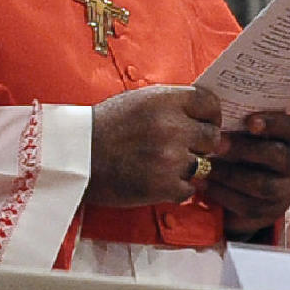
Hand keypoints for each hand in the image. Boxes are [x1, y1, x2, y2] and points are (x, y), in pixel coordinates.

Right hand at [88, 84, 227, 206]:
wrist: (77, 158)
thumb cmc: (105, 127)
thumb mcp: (139, 101)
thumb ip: (171, 105)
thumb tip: (203, 116)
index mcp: (165, 100)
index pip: (210, 103)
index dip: (210, 115)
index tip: (204, 123)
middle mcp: (172, 127)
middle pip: (212, 136)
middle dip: (201, 143)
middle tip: (184, 147)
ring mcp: (171, 158)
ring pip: (203, 164)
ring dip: (189, 167)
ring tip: (165, 165)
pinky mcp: (165, 185)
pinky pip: (189, 189)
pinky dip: (177, 188)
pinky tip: (159, 180)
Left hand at [197, 109, 289, 236]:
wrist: (251, 189)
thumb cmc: (244, 146)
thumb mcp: (247, 133)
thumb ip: (239, 119)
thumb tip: (211, 101)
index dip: (272, 124)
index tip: (250, 121)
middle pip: (275, 157)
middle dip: (244, 149)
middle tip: (217, 143)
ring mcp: (284, 191)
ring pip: (261, 184)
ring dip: (229, 174)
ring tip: (205, 165)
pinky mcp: (267, 213)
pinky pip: (247, 205)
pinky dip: (222, 194)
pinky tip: (202, 183)